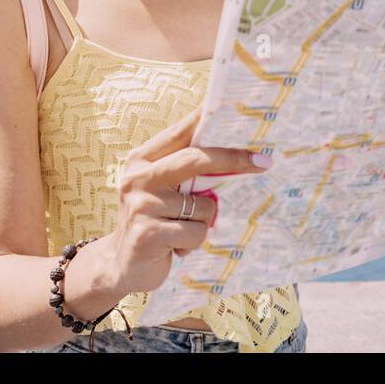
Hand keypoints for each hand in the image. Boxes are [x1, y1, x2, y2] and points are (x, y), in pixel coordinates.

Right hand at [104, 104, 271, 293]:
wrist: (119, 264)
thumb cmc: (153, 219)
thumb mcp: (163, 188)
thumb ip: (186, 169)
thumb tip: (235, 149)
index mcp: (142, 159)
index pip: (181, 133)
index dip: (211, 121)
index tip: (243, 119)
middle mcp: (137, 178)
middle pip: (196, 159)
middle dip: (233, 159)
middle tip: (264, 162)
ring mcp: (141, 206)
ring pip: (203, 205)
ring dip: (203, 222)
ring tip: (182, 230)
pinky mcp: (147, 234)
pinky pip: (196, 232)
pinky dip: (194, 242)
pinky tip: (175, 247)